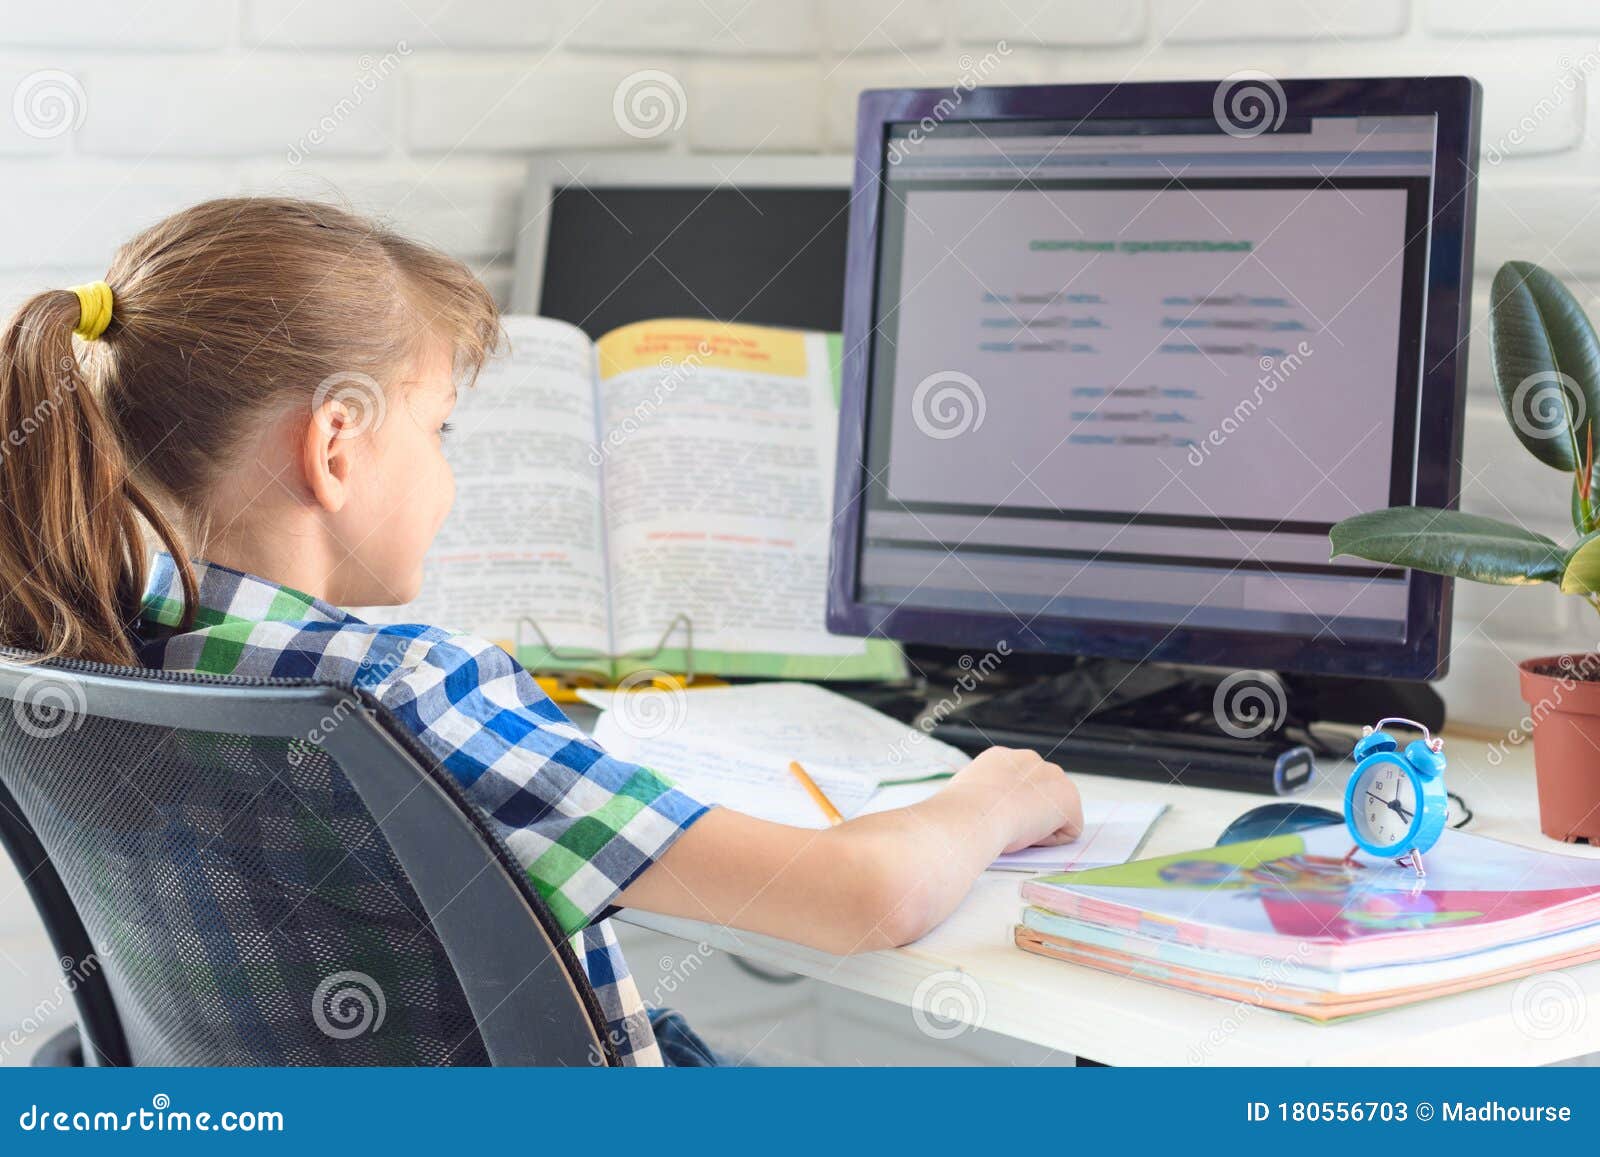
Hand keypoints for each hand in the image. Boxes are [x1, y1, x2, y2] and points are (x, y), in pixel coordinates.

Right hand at [947, 746, 1083, 853]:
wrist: (976, 813)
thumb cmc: (961, 811)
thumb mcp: (962, 795)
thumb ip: (979, 795)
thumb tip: (978, 810)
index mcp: (1000, 758)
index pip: (1015, 784)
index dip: (1006, 807)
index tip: (993, 818)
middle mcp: (1028, 760)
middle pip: (1038, 794)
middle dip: (1028, 813)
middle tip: (1005, 826)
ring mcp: (1052, 776)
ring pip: (1054, 811)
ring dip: (1039, 825)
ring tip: (1014, 829)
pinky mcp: (1069, 800)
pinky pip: (1067, 830)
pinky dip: (1051, 841)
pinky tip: (1029, 834)